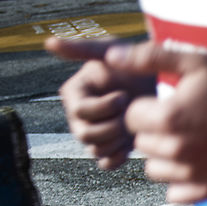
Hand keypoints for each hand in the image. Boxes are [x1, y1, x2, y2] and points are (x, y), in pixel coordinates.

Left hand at [49, 39, 206, 203]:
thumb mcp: (196, 62)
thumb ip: (149, 57)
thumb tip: (111, 55)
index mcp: (168, 117)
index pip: (131, 117)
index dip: (146, 107)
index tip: (166, 102)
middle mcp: (176, 149)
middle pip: (141, 143)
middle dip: (155, 130)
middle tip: (183, 119)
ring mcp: (192, 173)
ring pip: (154, 169)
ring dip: (164, 157)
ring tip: (190, 141)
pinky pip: (174, 195)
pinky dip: (179, 182)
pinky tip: (195, 164)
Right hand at [49, 39, 155, 171]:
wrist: (157, 83)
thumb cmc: (132, 64)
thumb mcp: (110, 51)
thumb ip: (82, 48)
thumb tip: (49, 42)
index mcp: (74, 94)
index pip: (81, 112)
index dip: (106, 107)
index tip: (124, 96)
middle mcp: (78, 116)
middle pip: (85, 135)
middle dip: (113, 127)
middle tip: (132, 114)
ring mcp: (93, 134)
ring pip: (95, 151)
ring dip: (118, 141)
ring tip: (134, 125)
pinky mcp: (108, 148)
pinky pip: (105, 163)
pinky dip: (118, 158)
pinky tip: (130, 144)